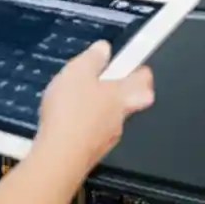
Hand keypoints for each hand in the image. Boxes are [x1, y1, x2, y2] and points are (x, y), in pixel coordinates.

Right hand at [31, 41, 154, 176]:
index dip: (140, 70)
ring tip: (78, 101)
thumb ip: (93, 58)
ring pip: (112, 119)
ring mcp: (108, 137)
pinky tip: (67, 122)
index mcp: (123, 94)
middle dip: (120, 91)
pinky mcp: (92, 151)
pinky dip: (85, 126)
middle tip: (105, 82)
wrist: (60, 155)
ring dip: (100, 109)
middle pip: (131, 101)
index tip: (132, 63)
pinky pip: (94, 134)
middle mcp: (121, 117)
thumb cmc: (71, 113)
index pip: (144, 80)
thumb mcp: (77, 72)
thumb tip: (104, 48)